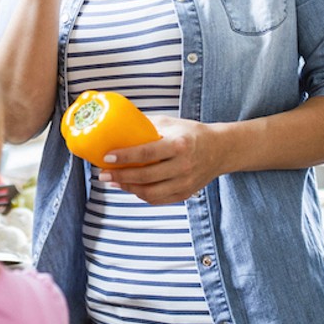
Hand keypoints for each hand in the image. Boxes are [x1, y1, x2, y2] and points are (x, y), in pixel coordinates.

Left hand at [95, 116, 222, 205]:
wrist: (220, 150)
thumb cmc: (191, 133)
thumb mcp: (171, 123)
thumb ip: (147, 126)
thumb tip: (118, 125)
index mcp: (178, 145)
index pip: (146, 153)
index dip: (124, 157)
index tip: (106, 157)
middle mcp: (183, 166)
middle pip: (145, 176)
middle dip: (120, 176)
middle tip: (103, 174)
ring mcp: (185, 182)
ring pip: (150, 193)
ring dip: (128, 188)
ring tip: (114, 182)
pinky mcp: (186, 194)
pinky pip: (159, 199)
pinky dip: (141, 195)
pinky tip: (130, 188)